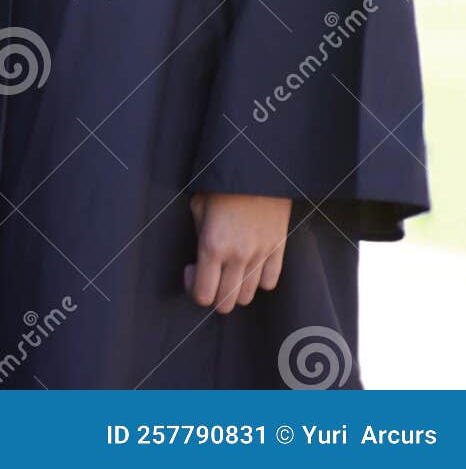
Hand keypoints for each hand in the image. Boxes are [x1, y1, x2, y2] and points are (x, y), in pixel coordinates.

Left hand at [184, 191, 290, 312]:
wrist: (257, 165)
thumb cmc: (221, 183)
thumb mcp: (199, 206)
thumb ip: (200, 236)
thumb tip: (202, 258)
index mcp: (212, 245)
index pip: (203, 295)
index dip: (193, 289)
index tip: (191, 269)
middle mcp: (237, 256)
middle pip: (226, 303)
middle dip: (214, 295)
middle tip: (209, 274)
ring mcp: (261, 254)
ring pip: (248, 297)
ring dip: (235, 289)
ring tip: (229, 269)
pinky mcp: (278, 248)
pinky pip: (269, 283)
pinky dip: (258, 280)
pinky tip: (250, 264)